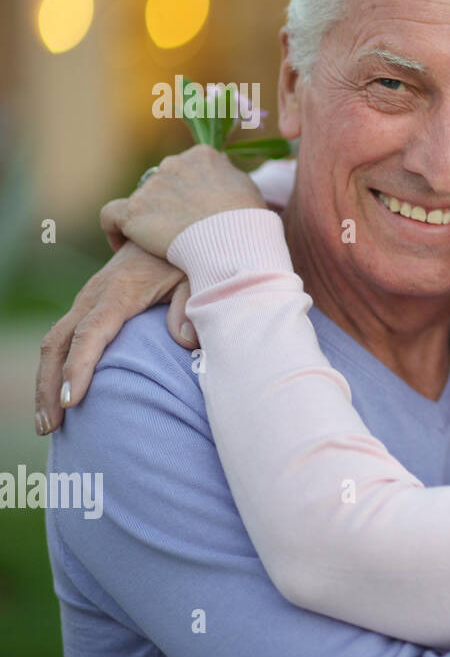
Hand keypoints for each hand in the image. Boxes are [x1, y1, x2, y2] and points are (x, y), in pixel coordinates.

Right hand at [35, 242, 193, 434]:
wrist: (169, 228)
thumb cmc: (186, 257)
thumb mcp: (197, 274)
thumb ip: (191, 304)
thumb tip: (185, 340)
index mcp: (119, 291)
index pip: (91, 333)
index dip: (79, 368)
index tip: (72, 402)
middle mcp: (94, 296)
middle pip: (58, 343)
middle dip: (50, 386)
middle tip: (50, 428)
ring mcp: (87, 301)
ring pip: (54, 342)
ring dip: (46, 383)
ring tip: (47, 426)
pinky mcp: (89, 306)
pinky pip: (64, 339)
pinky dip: (55, 369)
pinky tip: (60, 398)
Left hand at [101, 144, 265, 259]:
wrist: (231, 243)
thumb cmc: (247, 221)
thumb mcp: (248, 188)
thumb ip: (228, 176)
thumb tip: (221, 171)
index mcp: (202, 155)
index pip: (188, 168)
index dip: (191, 191)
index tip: (198, 211)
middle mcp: (172, 163)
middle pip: (163, 182)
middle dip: (170, 204)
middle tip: (183, 232)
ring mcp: (150, 186)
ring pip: (142, 201)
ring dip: (150, 220)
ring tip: (162, 246)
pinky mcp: (133, 211)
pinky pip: (111, 215)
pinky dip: (114, 230)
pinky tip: (124, 244)